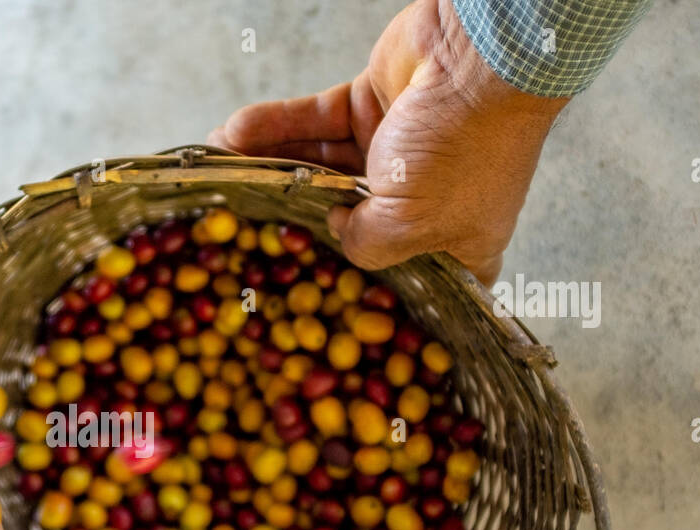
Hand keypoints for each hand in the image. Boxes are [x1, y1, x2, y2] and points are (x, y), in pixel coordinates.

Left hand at [207, 0, 568, 285]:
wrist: (478, 56)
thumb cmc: (461, 153)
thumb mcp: (407, 227)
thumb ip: (364, 245)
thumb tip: (336, 231)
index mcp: (453, 242)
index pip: (410, 281)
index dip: (368, 292)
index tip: (321, 304)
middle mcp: (423, 199)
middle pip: (349, 221)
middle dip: (296, 224)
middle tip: (242, 232)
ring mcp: (394, 150)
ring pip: (320, 165)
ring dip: (269, 166)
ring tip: (220, 173)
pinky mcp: (370, 105)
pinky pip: (313, 121)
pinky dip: (273, 126)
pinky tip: (230, 133)